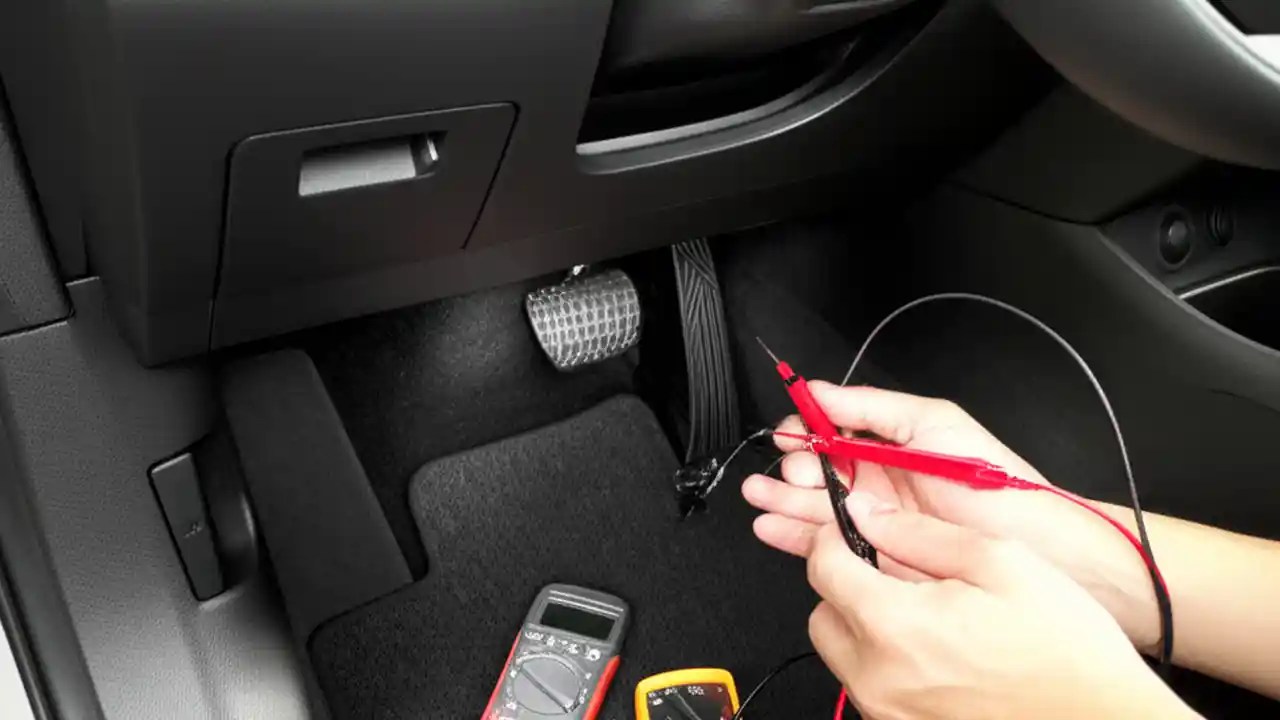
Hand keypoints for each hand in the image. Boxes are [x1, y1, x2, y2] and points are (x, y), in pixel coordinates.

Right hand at [742, 383, 1160, 648]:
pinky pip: (826, 544)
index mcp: (889, 443)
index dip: (806, 431)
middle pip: (816, 471)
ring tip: (759, 498)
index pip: (830, 430)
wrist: (1032, 546)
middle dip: (791, 469)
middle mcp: (878, 480)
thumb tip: (819, 390)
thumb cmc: (995, 484)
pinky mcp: (876, 557)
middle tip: (788, 474)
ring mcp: (875, 520)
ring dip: (781, 500)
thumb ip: (870, 406)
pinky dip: (794, 535)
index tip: (793, 435)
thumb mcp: (932, 423)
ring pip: (814, 507)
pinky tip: (773, 528)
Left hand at [808, 495, 1195, 719]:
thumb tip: (866, 511)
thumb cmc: (1065, 648)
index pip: (823, 567)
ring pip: (844, 653)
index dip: (837, 535)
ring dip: (866, 625)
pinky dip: (888, 663)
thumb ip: (918, 533)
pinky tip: (938, 650)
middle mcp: (878, 677)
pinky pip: (871, 686)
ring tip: (926, 613)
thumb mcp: (1000, 561)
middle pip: (823, 614)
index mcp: (893, 626)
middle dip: (848, 584)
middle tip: (897, 572)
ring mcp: (888, 712)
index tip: (859, 525)